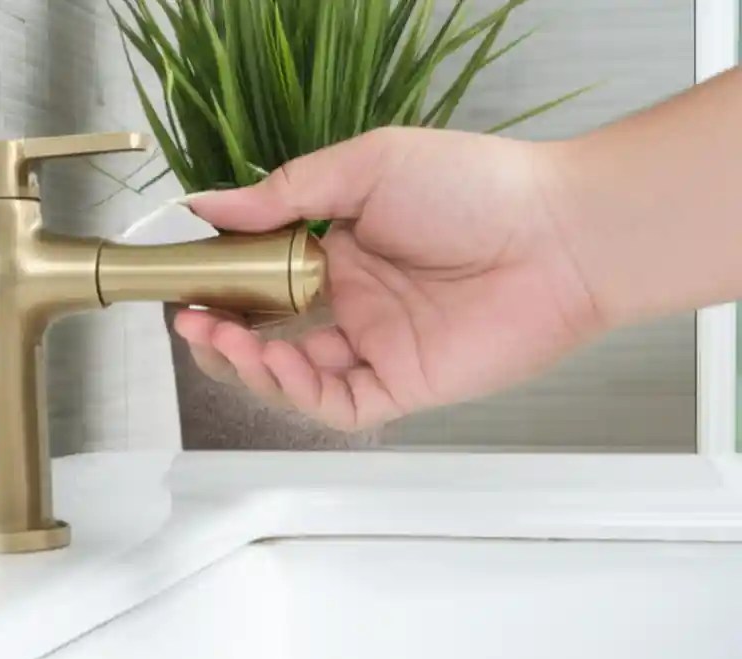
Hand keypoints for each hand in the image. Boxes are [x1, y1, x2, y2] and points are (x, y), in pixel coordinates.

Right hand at [175, 127, 602, 430]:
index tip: (186, 278)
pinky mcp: (404, 383)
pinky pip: (336, 403)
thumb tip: (207, 204)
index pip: (265, 277)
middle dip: (220, 332)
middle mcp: (356, 302)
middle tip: (188, 319)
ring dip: (246, 363)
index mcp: (344, 250)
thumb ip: (285, 193)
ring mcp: (378, 346)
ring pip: (293, 376)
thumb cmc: (477, 185)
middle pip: (269, 333)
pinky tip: (272, 361)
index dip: (222, 284)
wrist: (560, 231)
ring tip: (214, 336)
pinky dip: (295, 391)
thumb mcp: (366, 168)